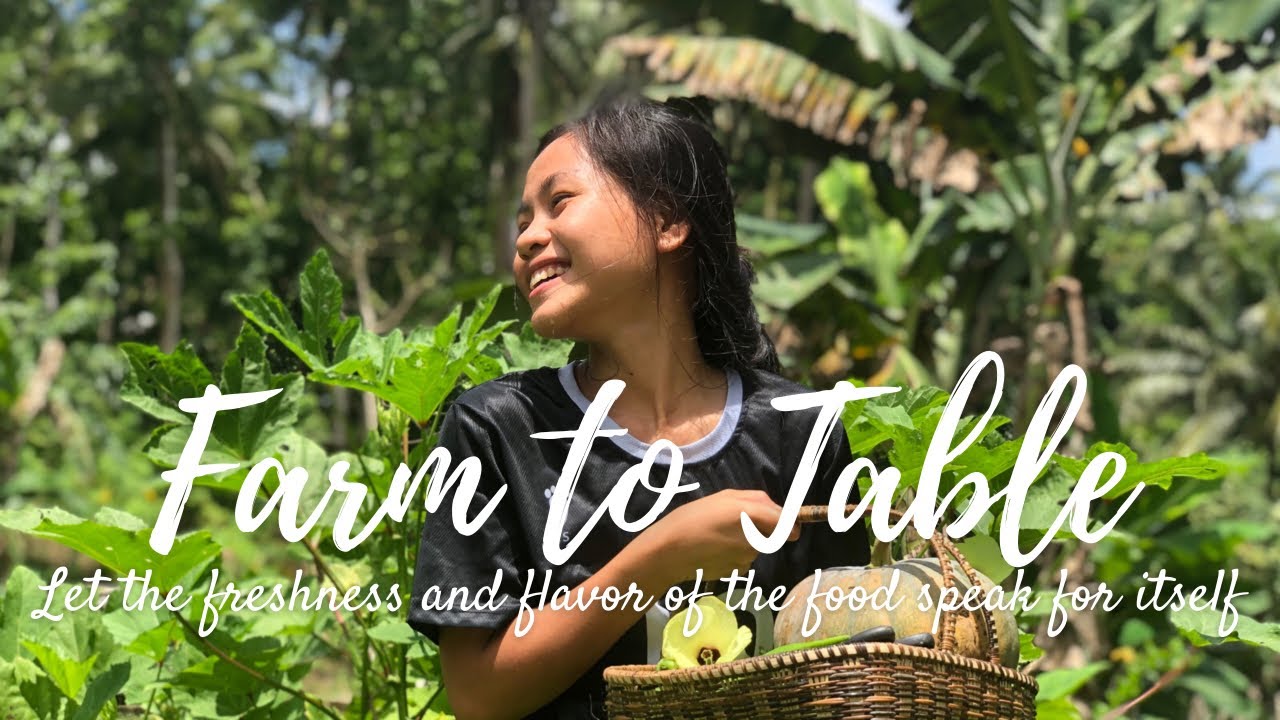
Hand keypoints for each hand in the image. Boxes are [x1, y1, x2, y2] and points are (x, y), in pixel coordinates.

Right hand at [632, 489, 799, 586]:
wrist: (669, 551)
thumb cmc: (694, 518)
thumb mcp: (725, 497)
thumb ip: (757, 502)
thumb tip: (781, 514)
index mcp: (752, 512)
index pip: (788, 524)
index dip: (791, 525)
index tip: (788, 526)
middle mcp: (755, 537)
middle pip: (772, 536)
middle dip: (762, 531)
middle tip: (735, 523)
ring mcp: (747, 557)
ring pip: (756, 548)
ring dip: (745, 542)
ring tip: (718, 535)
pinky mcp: (738, 572)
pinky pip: (743, 560)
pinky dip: (734, 555)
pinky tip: (715, 550)